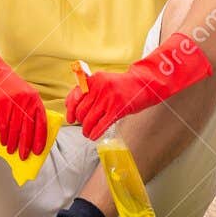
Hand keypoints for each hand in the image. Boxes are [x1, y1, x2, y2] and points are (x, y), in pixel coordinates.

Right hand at [0, 21, 48, 159]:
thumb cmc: (6, 85)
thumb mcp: (22, 94)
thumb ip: (27, 109)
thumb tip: (29, 132)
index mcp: (34, 98)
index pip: (41, 122)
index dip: (40, 138)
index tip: (38, 150)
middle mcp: (26, 100)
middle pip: (28, 128)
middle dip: (26, 144)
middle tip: (24, 156)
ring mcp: (13, 102)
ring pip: (15, 128)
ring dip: (13, 142)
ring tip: (11, 151)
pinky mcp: (1, 104)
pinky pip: (3, 125)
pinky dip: (3, 135)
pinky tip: (3, 142)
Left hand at [65, 33, 212, 139]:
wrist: (145, 84)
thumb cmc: (123, 86)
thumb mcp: (104, 82)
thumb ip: (88, 91)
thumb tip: (70, 105)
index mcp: (95, 80)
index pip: (75, 96)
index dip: (70, 109)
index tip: (70, 118)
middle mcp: (100, 88)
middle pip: (82, 110)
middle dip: (80, 122)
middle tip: (83, 127)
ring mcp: (109, 98)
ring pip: (90, 119)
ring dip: (86, 129)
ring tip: (88, 133)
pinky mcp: (117, 109)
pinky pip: (101, 124)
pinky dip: (95, 132)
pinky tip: (94, 136)